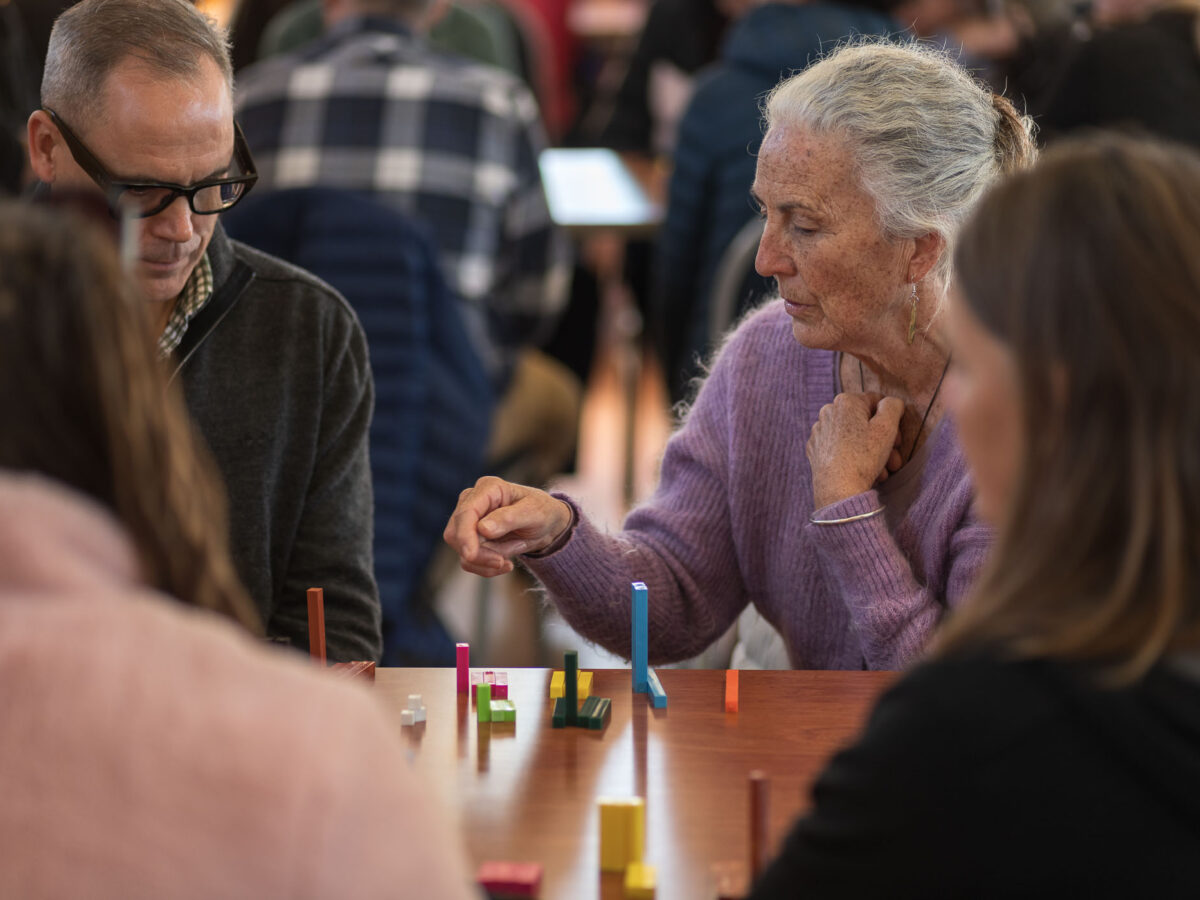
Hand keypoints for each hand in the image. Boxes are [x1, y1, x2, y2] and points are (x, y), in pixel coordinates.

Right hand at [443, 476, 572, 576]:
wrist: (547, 525)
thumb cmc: (542, 512)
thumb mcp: (534, 513)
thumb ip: (509, 519)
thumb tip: (483, 528)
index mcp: (488, 488)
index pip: (466, 512)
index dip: (465, 535)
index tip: (471, 555)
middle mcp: (472, 501)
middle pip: (457, 534)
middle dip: (481, 554)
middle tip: (504, 561)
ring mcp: (469, 521)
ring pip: (462, 550)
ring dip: (488, 560)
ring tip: (511, 554)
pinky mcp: (470, 538)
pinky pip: (469, 561)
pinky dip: (486, 567)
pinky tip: (505, 563)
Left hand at [807, 393, 904, 508]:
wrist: (838, 490)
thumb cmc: (864, 457)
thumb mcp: (887, 427)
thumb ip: (892, 406)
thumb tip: (890, 402)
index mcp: (845, 402)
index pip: (876, 402)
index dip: (891, 420)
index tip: (898, 440)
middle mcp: (827, 412)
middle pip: (864, 422)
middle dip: (883, 441)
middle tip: (894, 459)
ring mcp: (819, 432)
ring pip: (853, 437)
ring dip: (871, 452)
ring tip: (883, 471)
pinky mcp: (815, 450)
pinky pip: (840, 449)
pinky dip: (853, 457)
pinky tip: (864, 472)